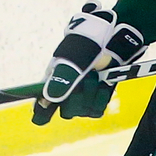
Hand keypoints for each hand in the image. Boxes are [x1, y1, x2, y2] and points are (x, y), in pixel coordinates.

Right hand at [32, 2, 144, 124]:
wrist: (114, 37)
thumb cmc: (89, 44)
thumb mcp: (73, 60)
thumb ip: (61, 79)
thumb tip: (48, 99)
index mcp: (54, 80)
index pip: (42, 105)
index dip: (41, 112)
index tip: (42, 118)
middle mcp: (68, 90)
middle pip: (67, 112)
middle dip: (77, 98)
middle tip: (83, 79)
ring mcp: (84, 95)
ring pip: (83, 111)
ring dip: (91, 94)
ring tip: (94, 75)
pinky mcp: (99, 97)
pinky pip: (97, 110)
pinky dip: (101, 98)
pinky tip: (103, 84)